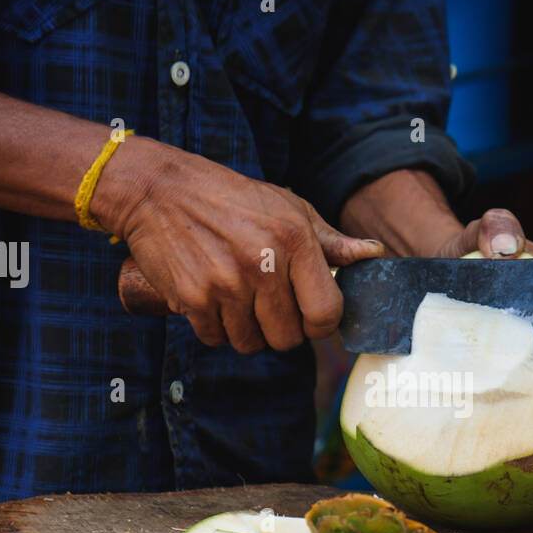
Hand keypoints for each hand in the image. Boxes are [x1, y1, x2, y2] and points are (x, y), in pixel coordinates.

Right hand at [96, 138, 383, 352]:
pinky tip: (211, 298)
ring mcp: (227, 284)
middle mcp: (264, 264)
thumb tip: (374, 254)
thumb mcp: (287, 207)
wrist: (158, 189)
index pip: (326, 314)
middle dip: (281, 329)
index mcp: (295, 240)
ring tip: (237, 297)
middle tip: (266, 304)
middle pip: (288, 338)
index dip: (320, 324)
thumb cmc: (231, 199)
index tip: (309, 316)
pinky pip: (216, 338)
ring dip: (246, 330)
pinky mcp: (193, 298)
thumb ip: (330, 240)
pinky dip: (214, 327)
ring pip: (251, 343)